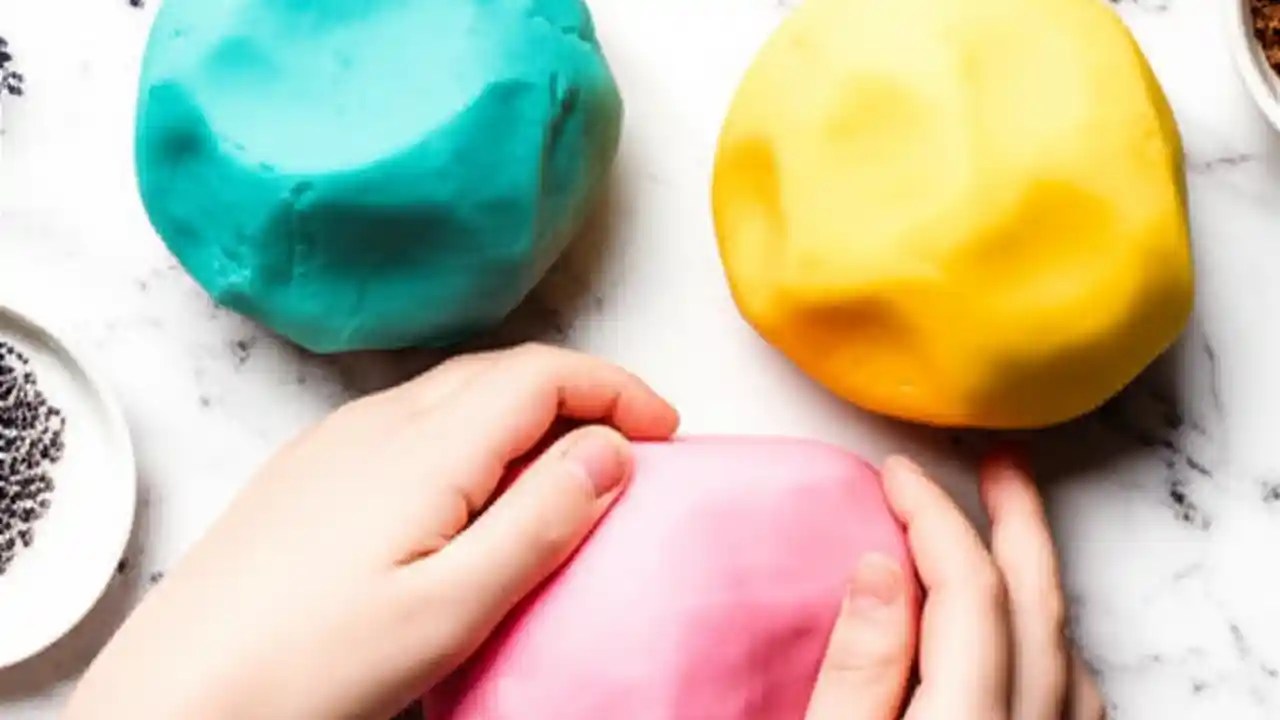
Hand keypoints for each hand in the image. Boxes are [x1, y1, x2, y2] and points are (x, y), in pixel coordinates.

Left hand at [65, 344, 678, 719]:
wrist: (176, 698)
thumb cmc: (312, 665)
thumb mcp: (451, 608)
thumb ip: (538, 522)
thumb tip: (611, 450)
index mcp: (423, 447)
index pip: (541, 374)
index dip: (615, 388)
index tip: (666, 428)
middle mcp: (376, 423)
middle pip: (499, 371)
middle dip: (578, 392)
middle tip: (631, 446)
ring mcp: (333, 443)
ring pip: (452, 393)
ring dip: (523, 410)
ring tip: (563, 468)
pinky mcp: (306, 472)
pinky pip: (408, 422)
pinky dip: (468, 432)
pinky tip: (470, 489)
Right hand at [805, 453, 1105, 719]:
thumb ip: (857, 672)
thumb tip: (879, 570)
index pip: (970, 589)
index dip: (935, 516)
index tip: (899, 475)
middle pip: (1039, 607)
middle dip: (1019, 524)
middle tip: (1001, 464)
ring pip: (1068, 656)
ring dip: (1039, 585)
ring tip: (1008, 543)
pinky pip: (1074, 701)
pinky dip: (1049, 646)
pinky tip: (1018, 639)